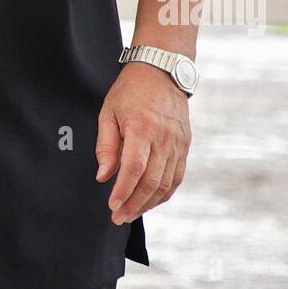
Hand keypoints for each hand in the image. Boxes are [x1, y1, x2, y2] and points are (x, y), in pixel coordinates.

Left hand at [95, 61, 190, 224]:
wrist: (162, 71)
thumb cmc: (131, 90)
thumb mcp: (109, 112)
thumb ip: (106, 145)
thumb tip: (103, 175)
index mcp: (142, 128)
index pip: (134, 169)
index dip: (123, 192)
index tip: (112, 206)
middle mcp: (163, 139)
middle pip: (151, 182)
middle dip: (134, 205)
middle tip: (119, 217)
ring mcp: (177, 144)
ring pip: (166, 184)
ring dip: (148, 203)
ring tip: (132, 213)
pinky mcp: (184, 146)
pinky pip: (177, 177)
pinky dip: (164, 193)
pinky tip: (151, 201)